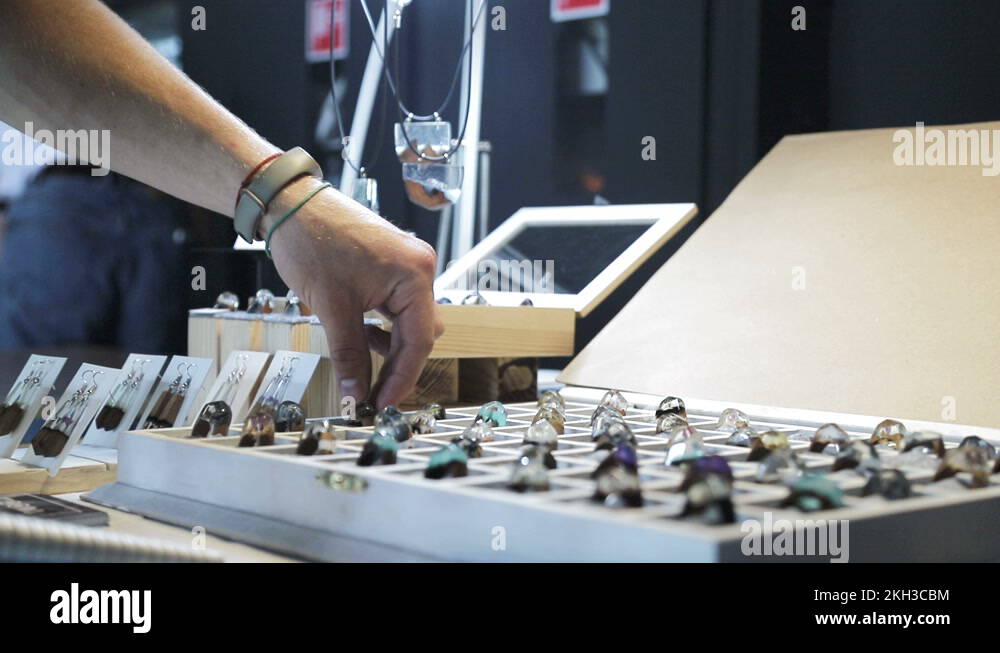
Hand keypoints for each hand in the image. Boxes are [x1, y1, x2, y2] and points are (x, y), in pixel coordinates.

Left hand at [264, 177, 443, 408]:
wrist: (289, 203)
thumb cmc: (311, 241)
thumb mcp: (331, 308)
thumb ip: (348, 355)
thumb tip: (355, 395)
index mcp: (414, 275)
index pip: (419, 341)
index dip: (401, 378)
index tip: (382, 405)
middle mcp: (419, 268)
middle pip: (421, 333)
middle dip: (397, 364)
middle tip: (371, 394)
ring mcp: (407, 264)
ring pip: (410, 321)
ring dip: (389, 346)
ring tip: (360, 358)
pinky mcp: (392, 265)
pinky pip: (398, 307)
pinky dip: (383, 327)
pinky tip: (360, 333)